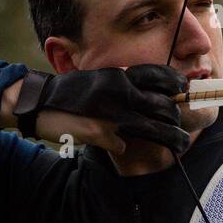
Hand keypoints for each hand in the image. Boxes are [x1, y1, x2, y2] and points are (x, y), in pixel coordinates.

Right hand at [13, 65, 189, 154]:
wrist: (37, 100)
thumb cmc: (71, 91)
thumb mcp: (100, 79)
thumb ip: (123, 84)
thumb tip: (145, 92)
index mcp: (119, 75)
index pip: (158, 75)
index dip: (176, 83)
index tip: (185, 89)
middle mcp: (119, 92)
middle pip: (163, 105)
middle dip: (178, 116)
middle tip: (182, 123)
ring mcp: (111, 114)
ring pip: (154, 129)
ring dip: (172, 138)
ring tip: (181, 144)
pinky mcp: (99, 133)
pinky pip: (121, 145)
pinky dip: (122, 146)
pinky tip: (124, 148)